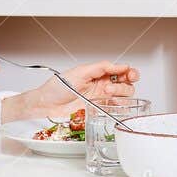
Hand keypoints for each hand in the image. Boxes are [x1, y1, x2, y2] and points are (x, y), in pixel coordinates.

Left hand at [5, 60, 140, 122]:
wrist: (46, 105)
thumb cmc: (58, 87)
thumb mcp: (80, 71)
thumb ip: (101, 67)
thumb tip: (119, 65)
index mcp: (99, 73)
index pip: (122, 70)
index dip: (129, 71)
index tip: (129, 73)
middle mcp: (103, 85)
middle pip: (127, 84)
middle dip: (124, 84)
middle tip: (112, 86)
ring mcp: (101, 99)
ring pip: (124, 97)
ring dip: (119, 94)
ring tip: (105, 94)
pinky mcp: (99, 112)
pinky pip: (115, 110)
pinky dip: (118, 108)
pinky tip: (109, 105)